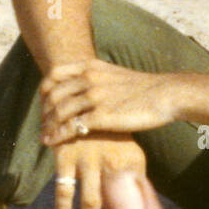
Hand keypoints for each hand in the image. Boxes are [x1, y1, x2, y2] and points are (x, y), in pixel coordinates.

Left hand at [40, 59, 178, 144]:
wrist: (167, 95)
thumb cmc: (143, 88)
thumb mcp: (113, 73)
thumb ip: (94, 77)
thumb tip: (80, 87)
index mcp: (90, 67)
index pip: (54, 75)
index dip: (45, 89)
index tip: (43, 102)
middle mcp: (88, 79)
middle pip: (54, 95)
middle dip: (44, 111)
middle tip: (42, 123)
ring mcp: (94, 97)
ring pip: (60, 111)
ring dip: (48, 125)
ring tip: (44, 135)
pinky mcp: (102, 116)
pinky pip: (72, 127)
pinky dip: (58, 135)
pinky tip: (52, 142)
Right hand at [52, 133, 145, 208]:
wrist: (84, 103)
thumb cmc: (110, 136)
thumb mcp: (130, 154)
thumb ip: (135, 180)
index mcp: (132, 162)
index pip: (133, 201)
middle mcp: (111, 162)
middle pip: (114, 205)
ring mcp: (88, 159)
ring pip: (91, 200)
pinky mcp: (65, 155)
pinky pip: (64, 188)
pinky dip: (63, 206)